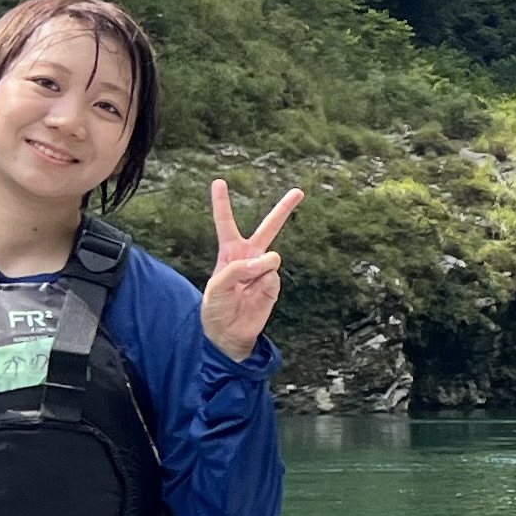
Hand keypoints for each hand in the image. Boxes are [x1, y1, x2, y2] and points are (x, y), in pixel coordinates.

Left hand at [203, 178, 303, 359]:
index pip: (226, 223)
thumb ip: (237, 269)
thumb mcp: (216, 287)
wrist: (229, 334)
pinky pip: (272, 276)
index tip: (219, 182)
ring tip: (246, 287)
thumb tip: (268, 259)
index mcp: (229, 252)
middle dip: (284, 209)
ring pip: (270, 257)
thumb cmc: (216, 308)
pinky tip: (254, 295)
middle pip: (269, 227)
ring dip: (258, 268)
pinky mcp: (274, 284)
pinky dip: (263, 285)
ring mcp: (264, 270)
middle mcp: (249, 257)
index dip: (222, 203)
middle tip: (299, 191)